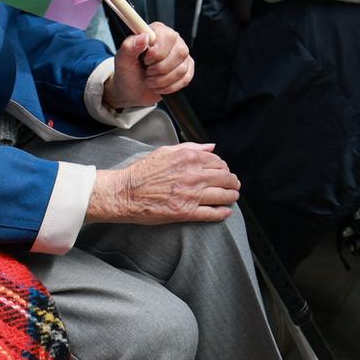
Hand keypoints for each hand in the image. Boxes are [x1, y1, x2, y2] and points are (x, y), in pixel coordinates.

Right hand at [87, 142, 238, 224]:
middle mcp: (193, 175)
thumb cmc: (143, 172)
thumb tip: (211, 147)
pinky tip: (226, 212)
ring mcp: (190, 195)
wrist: (125, 193)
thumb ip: (191, 148)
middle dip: (232, 182)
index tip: (224, 172)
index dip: (224, 168)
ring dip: (231, 196)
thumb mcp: (166, 151)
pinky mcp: (185, 212)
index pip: (218, 162)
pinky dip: (222, 213)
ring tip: (232, 197)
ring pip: (222, 195)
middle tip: (234, 185)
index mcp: (189, 158)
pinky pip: (211, 213)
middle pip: (225, 178)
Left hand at [104, 21, 192, 108]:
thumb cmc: (127, 73)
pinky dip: (170, 87)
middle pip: (180, 52)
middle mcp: (172, 40)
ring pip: (182, 68)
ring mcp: (181, 54)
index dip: (156, 53)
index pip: (168, 36)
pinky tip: (159, 86)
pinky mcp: (186, 68)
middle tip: (147, 72)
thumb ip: (129, 46)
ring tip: (151, 80)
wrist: (132, 91)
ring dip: (163, 80)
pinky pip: (185, 79)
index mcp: (157, 32)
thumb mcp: (122, 61)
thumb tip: (144, 36)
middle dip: (160, 69)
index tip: (145, 60)